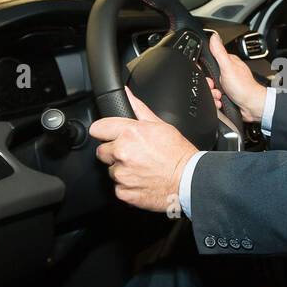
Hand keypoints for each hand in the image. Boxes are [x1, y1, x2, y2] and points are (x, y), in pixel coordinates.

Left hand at [90, 88, 198, 212]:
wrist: (188, 180)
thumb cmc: (178, 153)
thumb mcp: (160, 125)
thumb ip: (138, 108)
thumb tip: (127, 94)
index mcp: (129, 133)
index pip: (97, 129)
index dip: (104, 132)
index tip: (109, 136)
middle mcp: (122, 152)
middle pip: (102, 151)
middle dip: (114, 152)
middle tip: (133, 155)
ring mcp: (122, 174)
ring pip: (111, 170)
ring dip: (122, 170)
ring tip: (140, 168)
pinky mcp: (124, 192)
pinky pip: (118, 187)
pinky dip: (127, 186)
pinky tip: (141, 180)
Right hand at [206, 31, 266, 123]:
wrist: (251, 106)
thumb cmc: (244, 87)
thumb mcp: (228, 67)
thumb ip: (219, 52)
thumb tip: (214, 36)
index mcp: (227, 62)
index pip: (208, 62)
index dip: (204, 70)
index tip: (208, 77)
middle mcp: (227, 73)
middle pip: (207, 78)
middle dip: (209, 85)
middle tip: (216, 87)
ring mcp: (227, 84)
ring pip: (210, 88)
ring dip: (213, 94)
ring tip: (220, 96)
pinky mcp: (226, 95)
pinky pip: (214, 97)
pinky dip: (216, 101)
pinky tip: (222, 101)